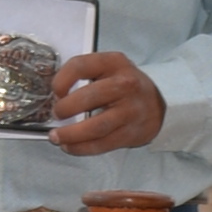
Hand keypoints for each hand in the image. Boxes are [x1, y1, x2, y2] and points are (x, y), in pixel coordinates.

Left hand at [47, 52, 165, 155]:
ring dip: (70, 134)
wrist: (157, 105)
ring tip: (56, 137)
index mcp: (114, 63)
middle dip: (65, 108)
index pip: (81, 66)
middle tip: (56, 114)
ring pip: (96, 126)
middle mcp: (125, 85)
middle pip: (89, 97)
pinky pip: (102, 144)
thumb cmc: (124, 85)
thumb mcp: (108, 68)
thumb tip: (55, 95)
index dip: (62, 79)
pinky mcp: (131, 133)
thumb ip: (84, 74)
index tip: (55, 91)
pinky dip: (81, 148)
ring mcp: (130, 111)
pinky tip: (69, 146)